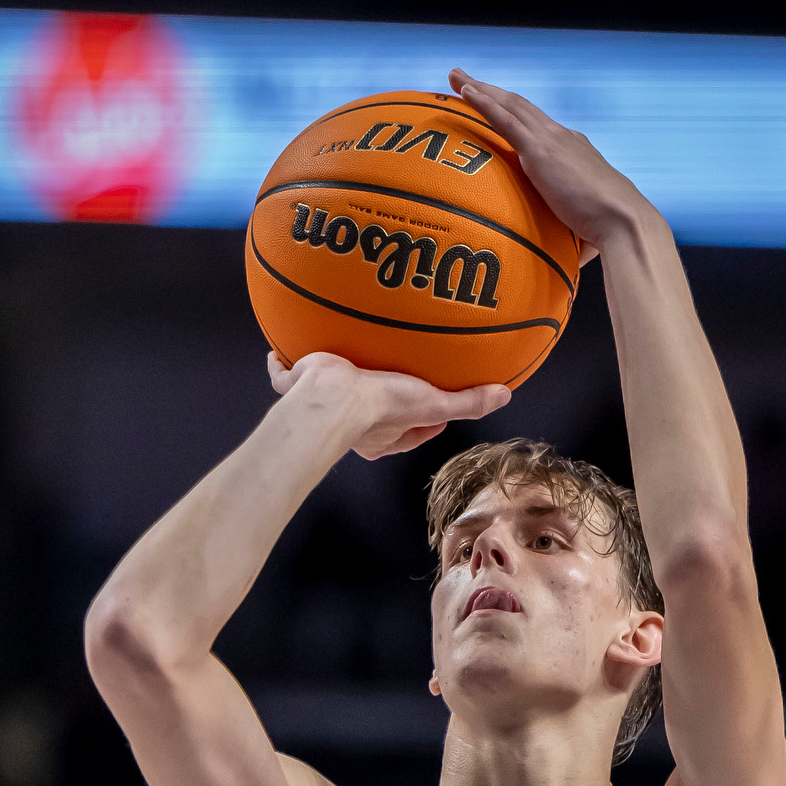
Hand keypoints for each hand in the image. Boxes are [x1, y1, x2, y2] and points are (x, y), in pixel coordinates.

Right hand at [267, 351, 508, 459]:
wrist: (329, 399)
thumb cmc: (380, 407)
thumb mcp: (432, 403)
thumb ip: (467, 402)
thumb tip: (504, 395)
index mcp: (383, 435)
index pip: (412, 428)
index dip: (427, 416)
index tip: (438, 397)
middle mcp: (353, 425)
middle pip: (371, 409)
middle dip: (380, 394)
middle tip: (394, 373)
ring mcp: (323, 403)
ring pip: (329, 390)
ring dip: (334, 377)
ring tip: (344, 354)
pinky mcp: (297, 385)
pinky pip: (285, 374)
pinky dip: (282, 365)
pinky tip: (281, 350)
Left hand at [449, 69, 658, 258]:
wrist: (624, 222)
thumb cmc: (609, 233)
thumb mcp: (584, 229)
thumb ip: (569, 236)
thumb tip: (563, 263)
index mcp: (575, 152)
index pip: (539, 128)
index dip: (517, 117)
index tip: (499, 111)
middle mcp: (563, 138)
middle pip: (520, 107)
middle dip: (493, 92)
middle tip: (464, 79)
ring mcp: (552, 141)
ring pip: (509, 105)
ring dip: (481, 88)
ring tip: (456, 75)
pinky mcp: (540, 150)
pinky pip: (504, 119)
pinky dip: (483, 102)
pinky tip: (463, 91)